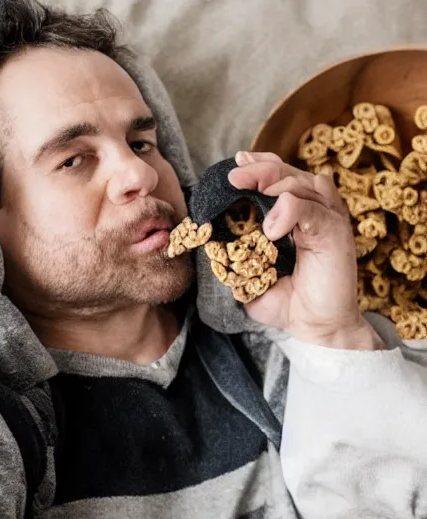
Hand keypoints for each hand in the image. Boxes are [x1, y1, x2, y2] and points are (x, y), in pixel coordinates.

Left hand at [228, 151, 381, 349]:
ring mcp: (328, 218)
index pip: (280, 175)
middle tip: (234, 176)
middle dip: (260, 169)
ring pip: (301, 183)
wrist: (315, 328)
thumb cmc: (288, 303)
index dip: (259, 165)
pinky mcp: (335, 231)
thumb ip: (236, 256)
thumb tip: (207, 244)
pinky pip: (311, 209)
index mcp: (299, 214)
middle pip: (289, 173)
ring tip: (248, 188)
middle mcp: (317, 209)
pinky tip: (271, 229)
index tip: (235, 167)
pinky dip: (289, 210)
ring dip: (273, 181)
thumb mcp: (252, 276)